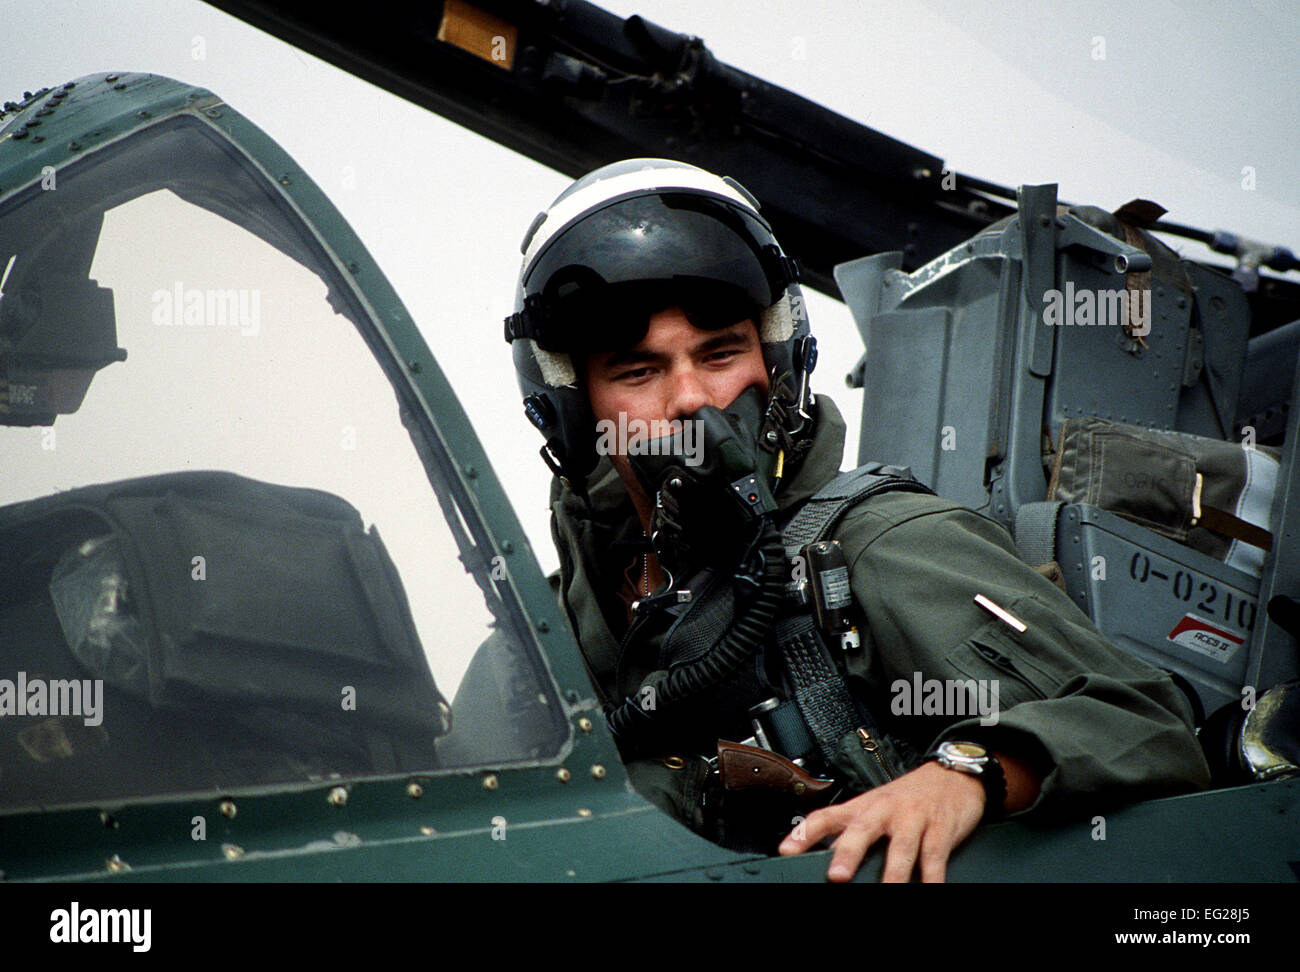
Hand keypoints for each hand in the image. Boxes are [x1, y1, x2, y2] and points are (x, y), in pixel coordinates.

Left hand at [777, 761, 984, 881]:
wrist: (953, 774)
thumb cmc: (910, 795)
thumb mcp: (877, 806)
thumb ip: (854, 830)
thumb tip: (827, 859)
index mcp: (864, 806)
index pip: (827, 816)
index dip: (805, 833)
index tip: (786, 850)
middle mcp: (885, 810)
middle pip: (862, 830)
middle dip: (848, 853)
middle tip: (836, 876)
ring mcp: (913, 818)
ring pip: (901, 846)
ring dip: (892, 871)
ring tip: (887, 890)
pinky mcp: (940, 828)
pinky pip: (934, 855)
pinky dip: (932, 876)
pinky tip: (929, 888)